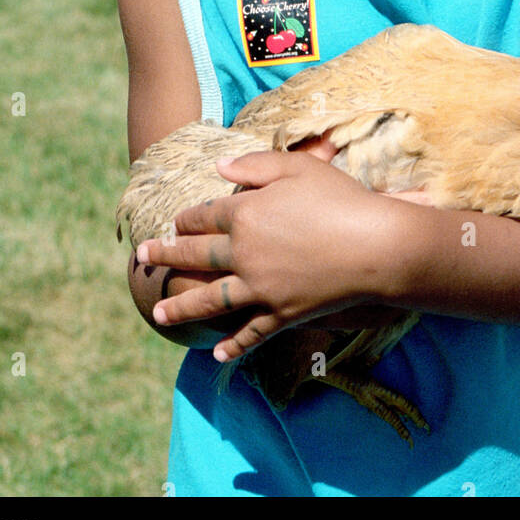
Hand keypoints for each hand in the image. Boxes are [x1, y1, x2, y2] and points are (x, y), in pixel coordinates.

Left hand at [135, 149, 400, 362]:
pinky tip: (216, 354)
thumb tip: (217, 166)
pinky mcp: (281, 314)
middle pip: (196, 254)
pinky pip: (250, 333)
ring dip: (181, 307)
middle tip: (143, 257)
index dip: (187, 218)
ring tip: (158, 314)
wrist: (376, 247)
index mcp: (245, 212)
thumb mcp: (297, 167)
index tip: (175, 222)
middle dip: (166, 255)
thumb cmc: (340, 199)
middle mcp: (244, 252)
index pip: (203, 215)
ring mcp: (260, 287)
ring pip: (210, 299)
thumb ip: (255, 165)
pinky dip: (233, 345)